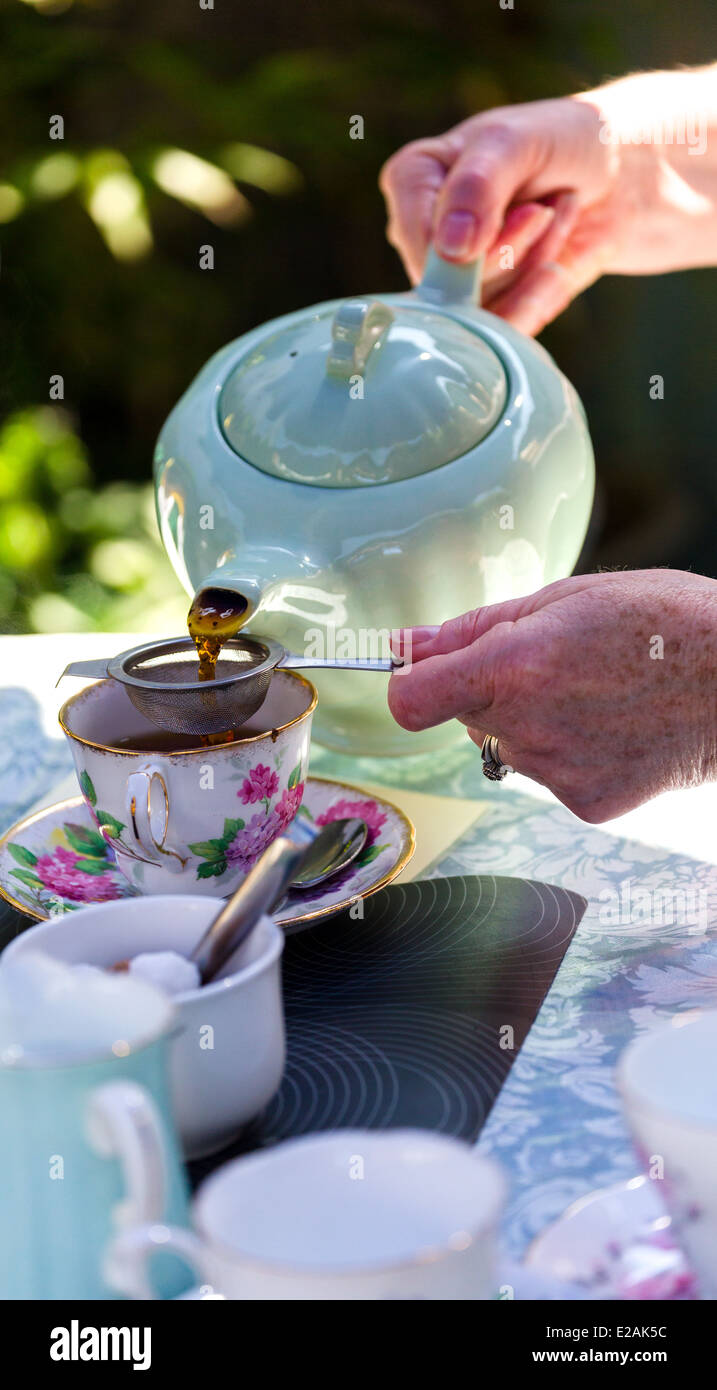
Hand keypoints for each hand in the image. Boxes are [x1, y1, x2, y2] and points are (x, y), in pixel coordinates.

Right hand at [380, 67, 716, 334]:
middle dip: (516, 252)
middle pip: (453, 283)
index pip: (423, 240)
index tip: (531, 207)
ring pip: (482, 309)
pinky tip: (560, 265)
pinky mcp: (486, 308)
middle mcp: (422, 235)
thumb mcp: (520, 142)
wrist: (616, 176)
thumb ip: (478, 185)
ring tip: (555, 220)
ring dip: (535, 267)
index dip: (483, 239)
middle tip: (546, 209)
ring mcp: (452, 278)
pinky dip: (543, 298)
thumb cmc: (564, 141)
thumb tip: (449, 250)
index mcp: (412, 181)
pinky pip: (506, 330)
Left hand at [388, 570, 716, 822]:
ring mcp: (556, 773)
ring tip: (598, 692)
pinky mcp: (584, 802)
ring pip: (508, 745)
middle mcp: (528, 728)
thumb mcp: (567, 598)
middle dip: (490, 688)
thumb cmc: (666, 624)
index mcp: (516, 666)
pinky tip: (615, 725)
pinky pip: (549, 773)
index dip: (409, 681)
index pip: (410, 698)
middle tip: (556, 662)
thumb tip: (404, 644)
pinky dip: (570, 750)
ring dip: (532, 720)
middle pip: (465, 715)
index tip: (422, 669)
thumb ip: (474, 627)